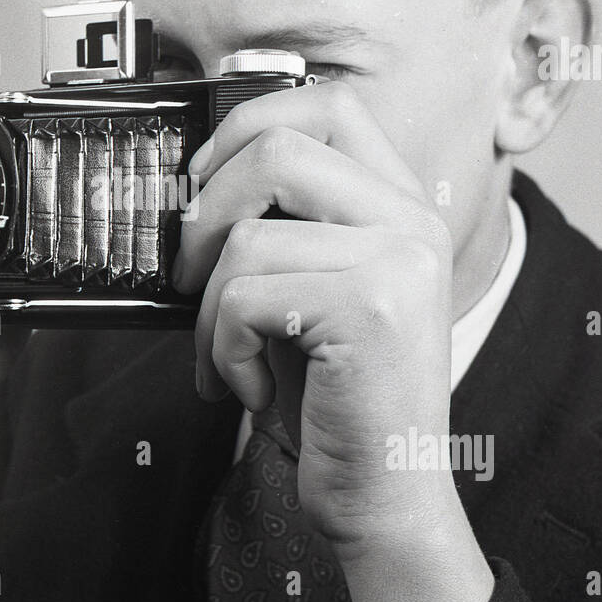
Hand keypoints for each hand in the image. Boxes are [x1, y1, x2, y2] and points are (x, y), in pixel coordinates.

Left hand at [174, 78, 456, 553]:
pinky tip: (248, 387)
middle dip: (205, 208)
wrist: (384, 498)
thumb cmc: (331, 398)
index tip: (205, 186)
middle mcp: (413, 221)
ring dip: (207, 306)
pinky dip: (222, 349)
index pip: (328, 103)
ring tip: (224, 355)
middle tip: (188, 273)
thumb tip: (196, 183)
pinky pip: (245, 297)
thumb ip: (282, 227)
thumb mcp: (308, 292)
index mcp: (402, 205)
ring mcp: (400, 261)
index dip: (246, 126)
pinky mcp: (372, 312)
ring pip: (249, 234)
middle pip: (279, 143)